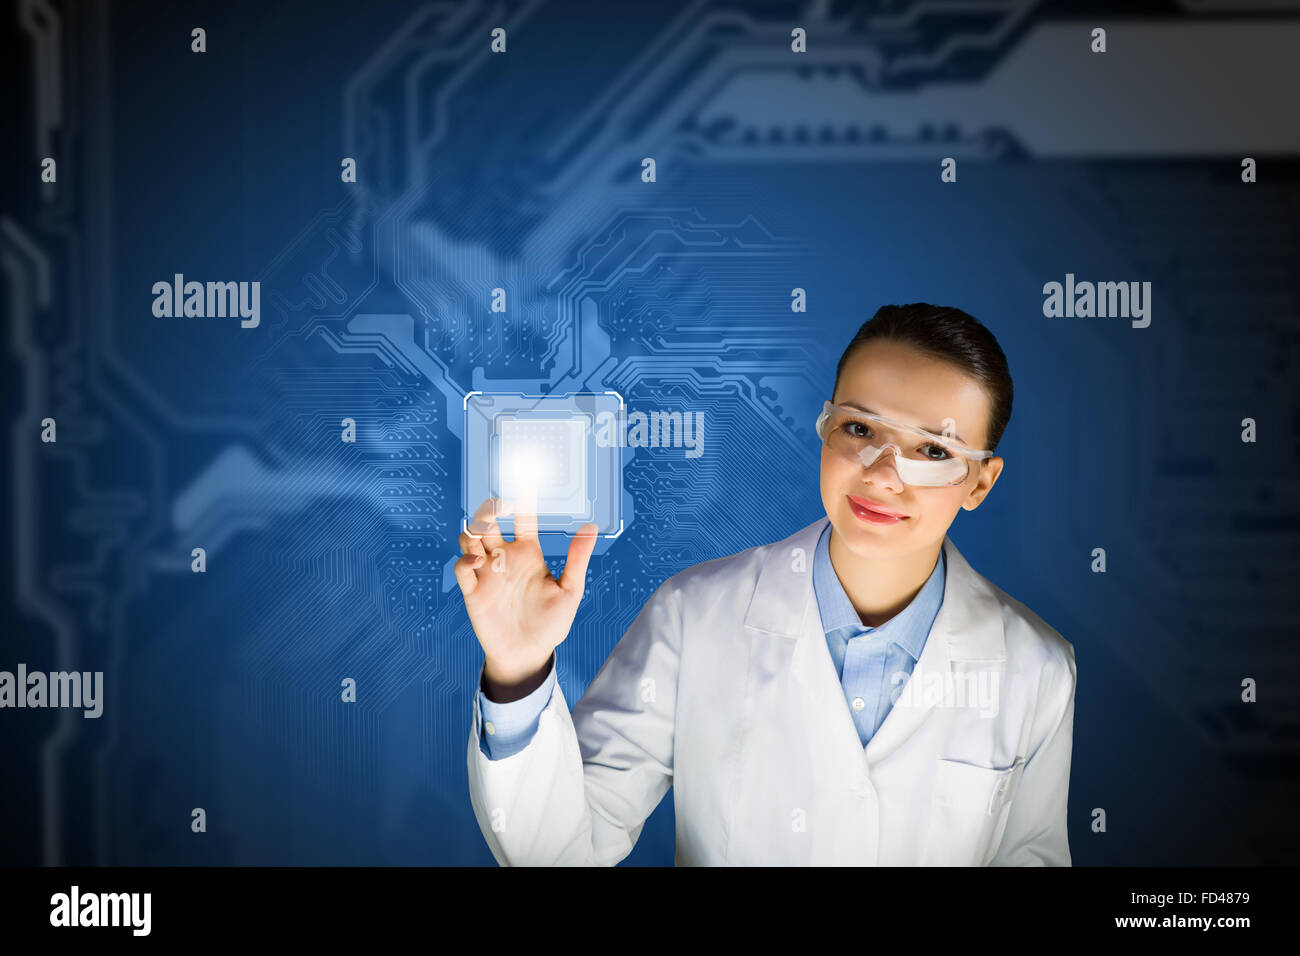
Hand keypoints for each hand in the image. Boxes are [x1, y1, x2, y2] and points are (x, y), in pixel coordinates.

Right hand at [454, 494, 598, 699]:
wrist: (528, 655)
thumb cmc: (551, 625)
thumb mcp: (570, 590)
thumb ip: (577, 558)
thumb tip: (591, 526)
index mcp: (529, 554)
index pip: (523, 519)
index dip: (522, 500)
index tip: (524, 479)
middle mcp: (506, 559)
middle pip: (489, 522)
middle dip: (488, 509)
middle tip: (496, 507)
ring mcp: (487, 574)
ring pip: (471, 538)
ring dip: (473, 532)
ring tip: (483, 539)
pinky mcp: (473, 591)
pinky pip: (461, 567)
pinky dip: (464, 560)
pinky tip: (477, 562)